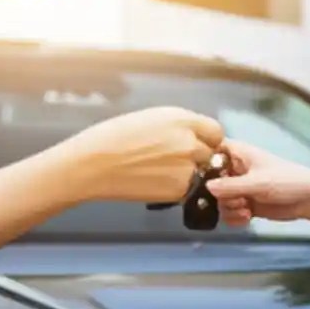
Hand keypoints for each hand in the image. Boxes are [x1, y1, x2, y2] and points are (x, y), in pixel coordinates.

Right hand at [66, 106, 223, 202]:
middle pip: (211, 153)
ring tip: (159, 171)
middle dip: (198, 158)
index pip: (216, 131)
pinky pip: (188, 189)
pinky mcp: (179, 190)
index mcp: (182, 120)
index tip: (199, 144)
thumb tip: (196, 135)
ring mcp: (186, 168)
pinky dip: (176, 188)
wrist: (93, 165)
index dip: (207, 140)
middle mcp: (189, 142)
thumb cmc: (113, 139)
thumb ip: (179, 126)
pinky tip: (154, 181)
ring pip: (201, 173)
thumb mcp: (151, 118)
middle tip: (173, 161)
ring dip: (189, 174)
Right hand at [206, 141, 309, 226]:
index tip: (206, 178)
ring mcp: (241, 188)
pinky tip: (247, 218)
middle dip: (222, 195)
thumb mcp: (257, 182)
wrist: (309, 200)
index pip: (213, 151)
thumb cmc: (287, 181)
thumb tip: (207, 188)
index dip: (205, 162)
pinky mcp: (247, 204)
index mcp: (239, 154)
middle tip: (237, 199)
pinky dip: (235, 217)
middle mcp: (237, 170)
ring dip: (230, 208)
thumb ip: (230, 186)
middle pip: (212, 181)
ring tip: (246, 210)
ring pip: (220, 200)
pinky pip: (230, 212)